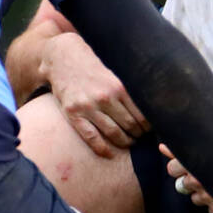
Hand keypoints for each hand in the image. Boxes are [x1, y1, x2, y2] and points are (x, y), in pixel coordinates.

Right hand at [43, 33, 147, 156]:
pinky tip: (109, 153)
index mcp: (117, 87)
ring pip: (113, 133)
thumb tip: (146, 110)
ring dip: (124, 142)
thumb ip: (125, 92)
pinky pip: (91, 137)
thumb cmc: (91, 68)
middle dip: (138, 134)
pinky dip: (102, 149)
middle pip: (129, 125)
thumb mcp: (112, 75)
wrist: (63, 58)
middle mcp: (104, 98)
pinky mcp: (73, 114)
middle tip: (140, 137)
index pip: (140, 114)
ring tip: (128, 142)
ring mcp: (88, 107)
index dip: (147, 126)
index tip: (149, 129)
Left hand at [162, 138, 212, 212]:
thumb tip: (162, 146)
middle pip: (181, 185)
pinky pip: (210, 210)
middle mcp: (202, 180)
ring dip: (203, 193)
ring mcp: (211, 197)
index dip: (179, 167)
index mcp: (198, 162)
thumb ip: (187, 147)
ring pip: (194, 199)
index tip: (191, 164)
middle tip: (207, 173)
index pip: (172, 168)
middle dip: (190, 180)